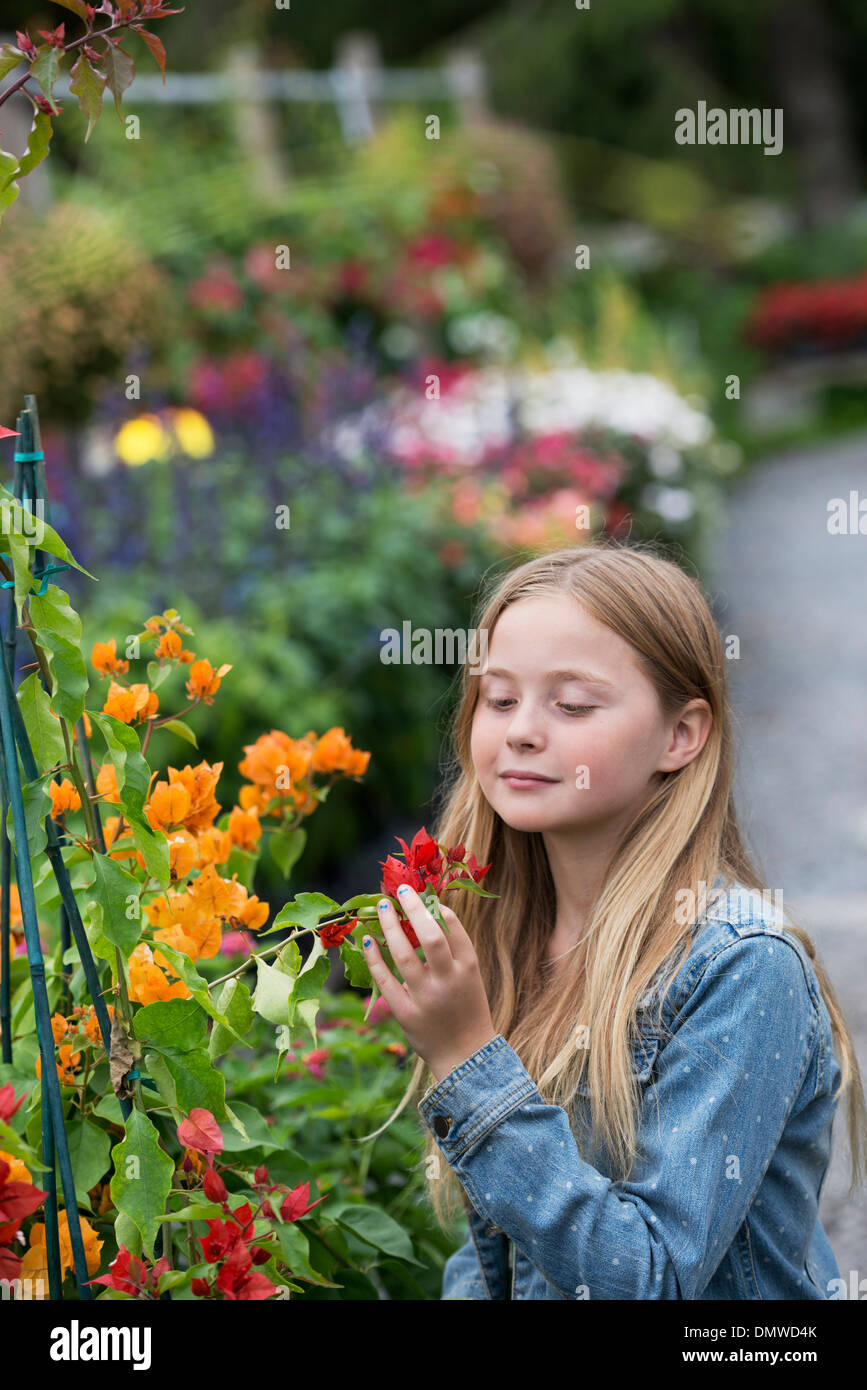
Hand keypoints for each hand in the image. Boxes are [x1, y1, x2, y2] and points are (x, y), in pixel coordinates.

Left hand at [362, 884, 497, 1082]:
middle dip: (413, 908)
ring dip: (390, 926)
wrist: (466, 1057)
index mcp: (468, 968)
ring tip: (381, 907)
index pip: (452, 927)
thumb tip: (429, 912)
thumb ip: (453, 950)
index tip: (421, 894)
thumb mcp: (470, 977)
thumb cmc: (467, 1010)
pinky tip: (368, 939)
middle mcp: (448, 980)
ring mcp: (426, 997)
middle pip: (429, 935)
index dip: (435, 906)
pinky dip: (374, 957)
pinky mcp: (406, 1013)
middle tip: (400, 890)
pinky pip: (385, 979)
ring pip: (403, 954)